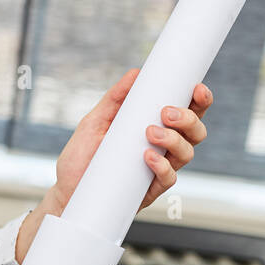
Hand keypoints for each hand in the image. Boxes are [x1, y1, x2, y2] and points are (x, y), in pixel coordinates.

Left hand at [52, 69, 212, 212]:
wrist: (65, 190)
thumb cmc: (81, 156)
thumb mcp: (94, 122)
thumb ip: (115, 99)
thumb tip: (135, 73)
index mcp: (156, 127)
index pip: (188, 112)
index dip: (199, 100)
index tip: (197, 88)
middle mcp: (163, 149)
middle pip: (195, 133)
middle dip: (188, 119)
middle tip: (166, 112)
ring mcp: (158, 170)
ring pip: (187, 153)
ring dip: (174, 140)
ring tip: (150, 132)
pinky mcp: (149, 191)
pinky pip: (169, 178)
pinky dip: (162, 166)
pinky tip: (147, 157)